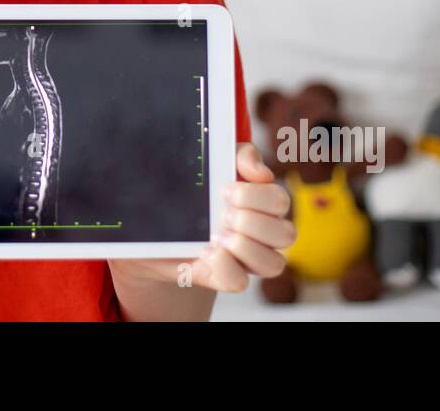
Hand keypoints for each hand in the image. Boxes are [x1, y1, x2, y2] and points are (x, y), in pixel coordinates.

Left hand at [107, 142, 294, 292]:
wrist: (151, 226)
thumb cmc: (188, 193)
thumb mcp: (209, 163)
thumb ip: (237, 156)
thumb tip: (260, 170)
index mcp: (259, 203)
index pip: (280, 201)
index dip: (257, 196)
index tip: (225, 189)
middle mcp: (260, 233)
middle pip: (287, 234)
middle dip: (252, 222)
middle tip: (223, 215)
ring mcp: (245, 259)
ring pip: (274, 264)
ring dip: (245, 247)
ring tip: (216, 237)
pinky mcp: (223, 277)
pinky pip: (239, 282)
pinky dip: (225, 267)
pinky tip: (206, 252)